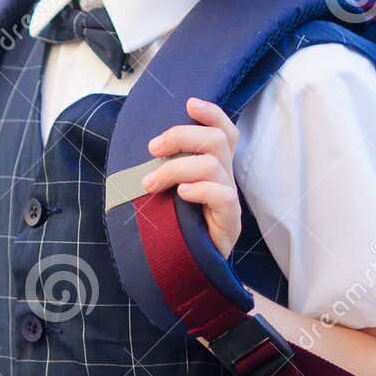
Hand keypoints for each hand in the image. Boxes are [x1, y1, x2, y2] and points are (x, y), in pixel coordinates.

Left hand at [142, 96, 242, 260]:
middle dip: (181, 136)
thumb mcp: (166, 193)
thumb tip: (144, 147)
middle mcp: (226, 180)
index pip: (225, 132)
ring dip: (176, 168)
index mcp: (214, 169)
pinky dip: (199, 189)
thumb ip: (164, 169)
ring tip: (150, 183)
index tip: (189, 103)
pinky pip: (222, 194)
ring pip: (213, 164)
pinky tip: (181, 196)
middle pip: (217, 140)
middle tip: (153, 149)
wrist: (187, 272)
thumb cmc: (173, 229)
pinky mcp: (230, 222)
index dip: (212, 114)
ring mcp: (230, 201)